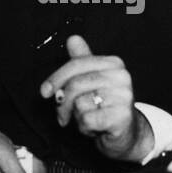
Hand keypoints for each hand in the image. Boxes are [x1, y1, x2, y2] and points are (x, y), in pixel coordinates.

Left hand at [40, 35, 153, 161]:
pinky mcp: (122, 116)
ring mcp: (124, 96)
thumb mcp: (92, 82)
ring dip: (76, 116)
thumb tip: (73, 38)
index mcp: (113, 63)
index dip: (56, 78)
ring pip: (80, 102)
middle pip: (75, 84)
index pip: (76, 64)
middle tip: (62, 115)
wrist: (127, 134)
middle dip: (62, 102)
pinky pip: (87, 119)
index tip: (44, 92)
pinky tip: (93, 128)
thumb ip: (82, 61)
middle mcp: (121, 76)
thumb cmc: (105, 107)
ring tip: (87, 119)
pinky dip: (84, 127)